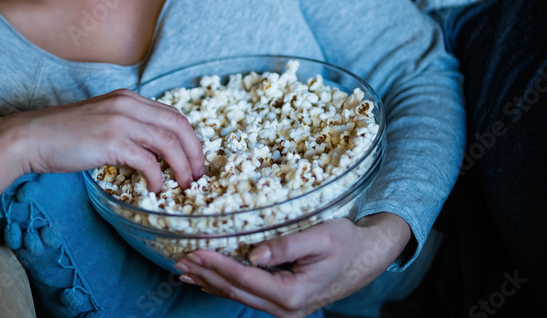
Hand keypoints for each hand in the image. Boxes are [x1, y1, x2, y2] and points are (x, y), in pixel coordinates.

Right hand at [7, 89, 204, 191]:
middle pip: (179, 125)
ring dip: (183, 167)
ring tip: (185, 185)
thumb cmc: (63, 135)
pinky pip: (148, 162)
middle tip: (198, 175)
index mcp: (128, 98)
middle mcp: (128, 105)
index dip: (189, 138)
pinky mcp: (111, 142)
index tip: (193, 159)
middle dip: (194, 152)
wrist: (31, 137)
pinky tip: (156, 189)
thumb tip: (152, 152)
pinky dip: (158, 178)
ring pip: (169, 143)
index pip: (173, 114)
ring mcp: (120, 122)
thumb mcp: (102, 121)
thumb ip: (127, 127)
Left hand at [174, 213, 411, 316]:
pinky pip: (249, 295)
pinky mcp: (284, 304)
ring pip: (239, 296)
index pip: (245, 278)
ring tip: (185, 270)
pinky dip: (226, 286)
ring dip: (211, 282)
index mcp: (293, 294)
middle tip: (181, 259)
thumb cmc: (345, 242)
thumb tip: (254, 255)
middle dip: (207, 275)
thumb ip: (287, 246)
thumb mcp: (320, 237)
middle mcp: (287, 309)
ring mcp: (285, 310)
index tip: (196, 250)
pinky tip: (209, 281)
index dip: (217, 264)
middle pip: (237, 291)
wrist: (365, 257)